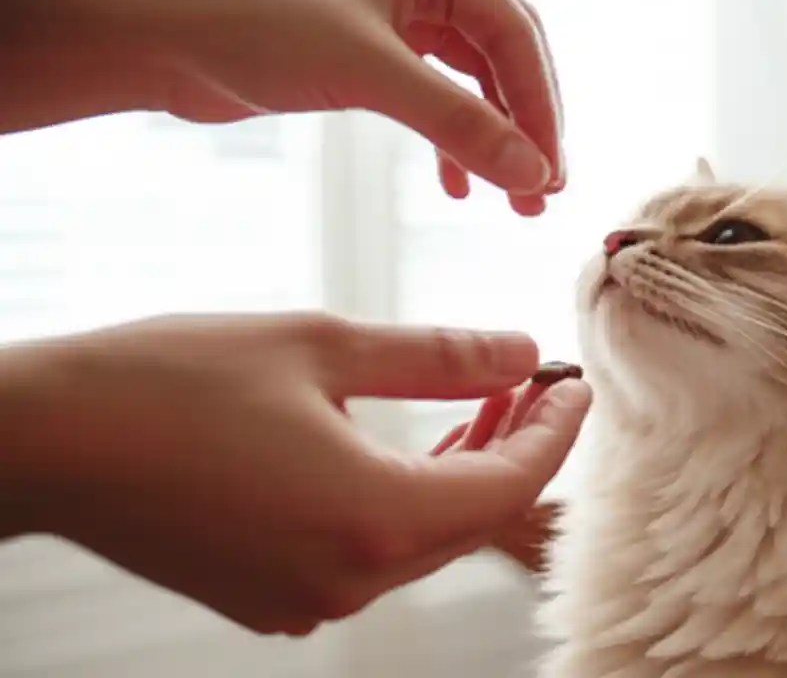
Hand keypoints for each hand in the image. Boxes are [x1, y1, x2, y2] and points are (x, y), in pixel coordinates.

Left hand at [0, 0, 563, 214]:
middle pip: (502, 57)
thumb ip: (458, 121)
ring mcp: (396, 14)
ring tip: (514, 200)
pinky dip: (449, 140)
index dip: (539, 107)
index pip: (515, 33)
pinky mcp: (368, 50)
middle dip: (523, 127)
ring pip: (471, 82)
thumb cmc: (250, 19)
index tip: (550, 171)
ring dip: (492, 140)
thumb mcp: (369, 70)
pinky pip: (433, 96)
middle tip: (543, 192)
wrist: (156, 34)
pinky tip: (457, 186)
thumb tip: (531, 172)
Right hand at [0, 313, 591, 634]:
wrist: (47, 443)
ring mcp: (310, 599)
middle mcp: (351, 578)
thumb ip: (440, 357)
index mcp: (374, 519)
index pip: (510, 485)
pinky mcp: (274, 597)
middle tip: (530, 381)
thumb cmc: (171, 383)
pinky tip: (409, 444)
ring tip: (481, 402)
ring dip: (462, 471)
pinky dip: (408, 499)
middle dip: (514, 447)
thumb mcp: (322, 346)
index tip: (575, 383)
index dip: (555, 432)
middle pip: (474, 517)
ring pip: (426, 537)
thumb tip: (520, 351)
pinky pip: (374, 552)